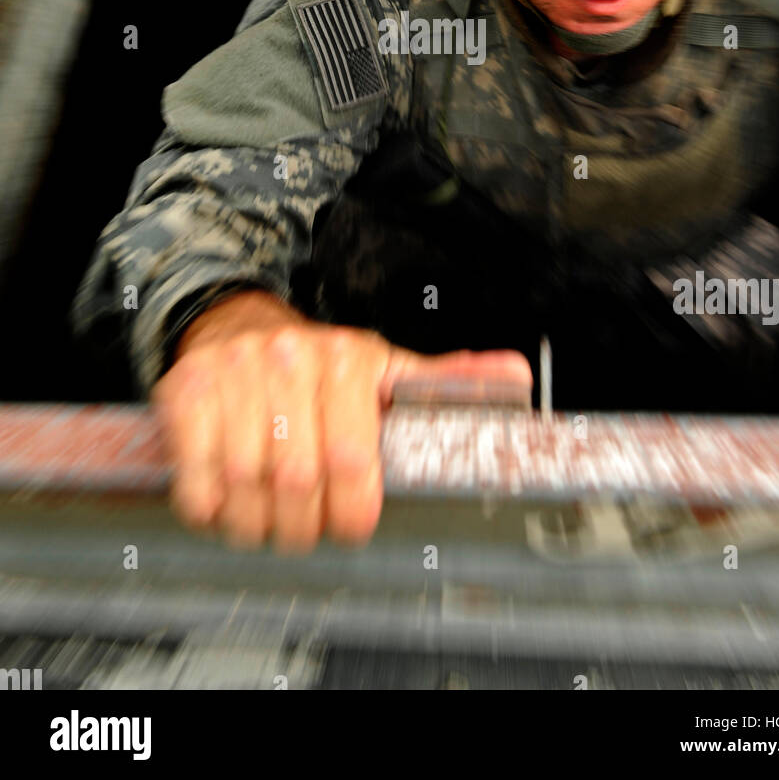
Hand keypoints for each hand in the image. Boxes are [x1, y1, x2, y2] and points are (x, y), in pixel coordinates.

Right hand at [153, 289, 531, 552]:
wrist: (235, 322)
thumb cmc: (316, 361)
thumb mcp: (383, 368)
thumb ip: (445, 382)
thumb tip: (516, 376)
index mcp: (346, 358)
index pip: (352, 459)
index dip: (352, 511)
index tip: (352, 526)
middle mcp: (289, 359)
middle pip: (297, 481)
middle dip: (303, 526)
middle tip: (305, 532)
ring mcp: (234, 374)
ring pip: (245, 485)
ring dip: (255, 526)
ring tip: (266, 525)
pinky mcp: (186, 391)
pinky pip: (196, 475)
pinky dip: (208, 507)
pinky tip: (223, 505)